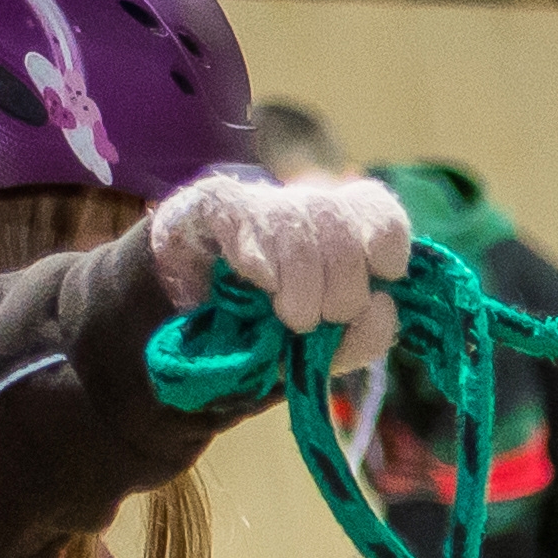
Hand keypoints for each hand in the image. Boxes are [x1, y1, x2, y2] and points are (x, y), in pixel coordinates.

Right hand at [145, 172, 411, 384]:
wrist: (171, 353)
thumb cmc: (256, 345)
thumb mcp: (319, 353)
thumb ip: (362, 338)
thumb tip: (383, 306)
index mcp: (335, 235)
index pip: (373, 206)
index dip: (386, 238)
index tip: (383, 276)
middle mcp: (298, 210)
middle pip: (340, 219)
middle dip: (343, 285)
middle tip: (316, 322)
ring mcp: (252, 204)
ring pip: (298, 222)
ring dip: (303, 285)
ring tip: (290, 319)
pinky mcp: (205, 208)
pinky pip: (242, 217)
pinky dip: (260, 259)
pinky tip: (258, 282)